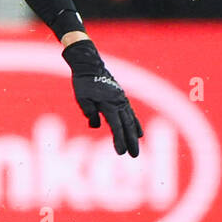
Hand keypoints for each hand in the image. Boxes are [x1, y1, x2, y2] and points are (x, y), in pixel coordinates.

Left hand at [63, 40, 142, 156]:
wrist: (90, 65)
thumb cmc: (83, 82)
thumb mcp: (82, 98)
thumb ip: (90, 112)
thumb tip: (96, 125)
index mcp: (109, 104)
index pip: (116, 126)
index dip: (119, 140)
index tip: (121, 152)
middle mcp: (119, 103)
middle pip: (127, 126)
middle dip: (131, 142)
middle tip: (135, 156)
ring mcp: (122, 100)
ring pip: (131, 120)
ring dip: (134, 135)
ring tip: (137, 147)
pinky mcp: (121, 98)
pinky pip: (130, 113)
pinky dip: (135, 123)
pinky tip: (138, 132)